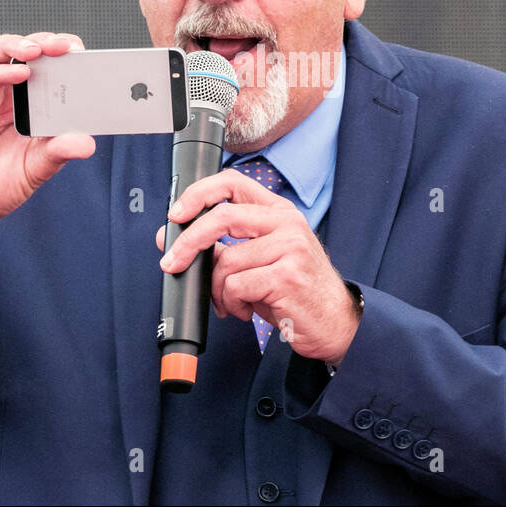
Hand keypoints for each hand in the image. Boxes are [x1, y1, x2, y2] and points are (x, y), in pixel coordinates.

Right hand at [0, 32, 95, 262]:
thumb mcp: (35, 170)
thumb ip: (58, 154)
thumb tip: (88, 143)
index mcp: (26, 103)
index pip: (46, 66)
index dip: (62, 55)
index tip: (82, 53)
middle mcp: (3, 93)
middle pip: (21, 51)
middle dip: (44, 43)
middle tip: (64, 45)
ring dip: (17, 45)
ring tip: (38, 50)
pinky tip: (18, 73)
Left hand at [155, 169, 360, 365]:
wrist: (334, 323)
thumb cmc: (294, 292)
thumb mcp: (259, 262)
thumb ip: (221, 248)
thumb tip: (173, 240)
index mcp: (278, 212)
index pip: (233, 183)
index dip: (199, 194)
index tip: (176, 214)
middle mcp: (287, 223)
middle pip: (223, 216)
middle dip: (188, 242)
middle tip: (171, 262)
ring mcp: (290, 248)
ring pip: (227, 261)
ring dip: (217, 290)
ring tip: (231, 302)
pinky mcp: (287, 276)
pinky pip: (236, 286)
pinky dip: (231, 304)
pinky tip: (246, 310)